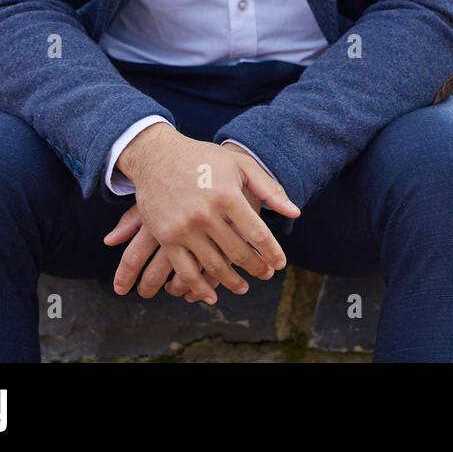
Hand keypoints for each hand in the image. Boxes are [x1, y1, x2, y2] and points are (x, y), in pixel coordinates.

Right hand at [103, 129, 297, 302]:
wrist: (157, 157)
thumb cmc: (204, 159)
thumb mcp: (240, 165)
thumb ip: (269, 188)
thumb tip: (295, 213)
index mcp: (227, 196)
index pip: (257, 233)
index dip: (271, 252)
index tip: (280, 263)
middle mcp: (205, 214)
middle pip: (238, 252)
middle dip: (256, 267)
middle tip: (267, 275)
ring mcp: (183, 228)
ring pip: (214, 265)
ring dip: (232, 281)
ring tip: (244, 287)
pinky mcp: (166, 237)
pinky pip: (185, 270)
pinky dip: (199, 287)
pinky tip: (211, 296)